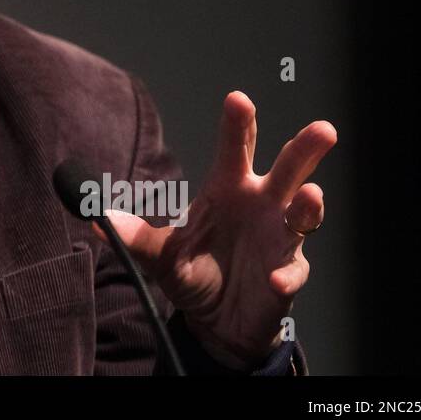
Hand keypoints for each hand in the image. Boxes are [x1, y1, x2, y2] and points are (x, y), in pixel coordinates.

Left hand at [94, 91, 335, 368]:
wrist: (215, 320)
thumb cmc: (193, 271)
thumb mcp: (160, 254)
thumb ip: (135, 236)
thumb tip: (98, 220)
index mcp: (229, 189)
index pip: (235, 149)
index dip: (239, 124)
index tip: (237, 99)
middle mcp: (261, 205)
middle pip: (288, 170)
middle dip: (305, 149)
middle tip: (322, 130)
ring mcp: (279, 237)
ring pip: (304, 214)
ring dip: (309, 206)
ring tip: (309, 195)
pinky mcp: (288, 273)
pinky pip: (291, 270)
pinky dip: (285, 273)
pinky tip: (273, 277)